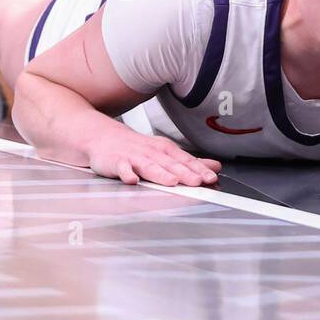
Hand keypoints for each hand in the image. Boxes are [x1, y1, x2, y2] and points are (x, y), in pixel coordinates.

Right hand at [86, 131, 221, 186]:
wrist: (103, 137)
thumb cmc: (138, 148)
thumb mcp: (166, 152)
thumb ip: (190, 162)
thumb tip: (215, 167)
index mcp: (166, 150)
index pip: (186, 160)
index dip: (199, 169)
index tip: (212, 178)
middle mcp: (152, 152)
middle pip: (171, 164)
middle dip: (185, 172)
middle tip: (198, 181)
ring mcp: (133, 157)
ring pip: (149, 166)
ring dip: (161, 174)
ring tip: (173, 182)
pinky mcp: (116, 162)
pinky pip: (122, 168)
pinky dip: (127, 174)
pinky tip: (133, 180)